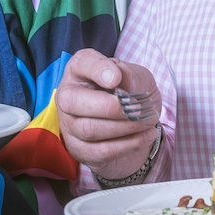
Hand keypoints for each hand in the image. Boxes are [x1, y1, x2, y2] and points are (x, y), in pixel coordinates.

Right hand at [55, 49, 160, 180]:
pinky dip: (128, 144)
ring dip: (125, 127)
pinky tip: (145, 136)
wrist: (137, 124)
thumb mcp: (137, 77)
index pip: (82, 63)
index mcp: (80, 70)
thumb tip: (115, 78)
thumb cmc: (132, 93)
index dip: (98, 69)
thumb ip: (128, 75)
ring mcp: (69, 126)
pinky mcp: (80, 150)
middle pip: (72, 102)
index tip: (116, 78)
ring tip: (147, 122)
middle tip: (139, 109)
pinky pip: (101, 151)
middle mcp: (67, 96)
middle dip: (111, 107)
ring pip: (88, 129)